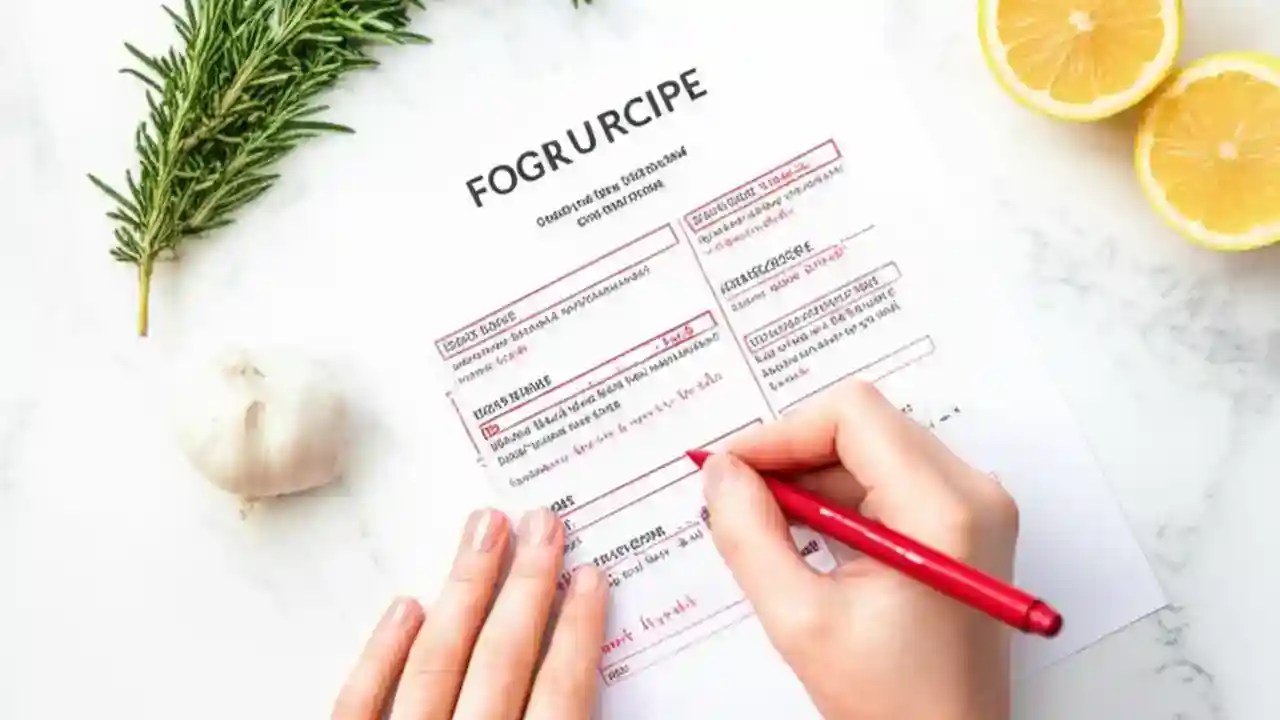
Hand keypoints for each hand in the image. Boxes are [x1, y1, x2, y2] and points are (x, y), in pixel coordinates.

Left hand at [332, 508, 606, 719]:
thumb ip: (569, 718)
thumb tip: (583, 666)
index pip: (562, 692)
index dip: (580, 631)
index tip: (590, 578)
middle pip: (502, 660)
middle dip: (527, 585)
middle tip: (541, 525)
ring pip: (435, 664)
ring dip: (465, 591)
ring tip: (484, 532)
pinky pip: (361, 704)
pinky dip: (382, 655)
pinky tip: (406, 607)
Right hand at [701, 380, 1018, 719]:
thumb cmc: (895, 703)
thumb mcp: (801, 620)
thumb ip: (751, 536)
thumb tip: (722, 473)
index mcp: (944, 511)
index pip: (853, 415)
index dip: (781, 433)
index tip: (734, 469)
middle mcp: (974, 495)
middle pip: (865, 425)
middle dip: (793, 453)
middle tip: (739, 496)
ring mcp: (976, 509)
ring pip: (875, 447)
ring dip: (814, 475)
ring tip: (769, 524)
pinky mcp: (966, 526)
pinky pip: (893, 478)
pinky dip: (841, 494)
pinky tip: (808, 535)